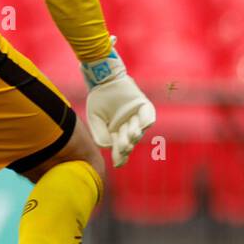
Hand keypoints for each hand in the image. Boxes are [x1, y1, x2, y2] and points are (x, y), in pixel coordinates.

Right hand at [81, 41, 156, 167]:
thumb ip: (99, 134)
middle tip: (123, 148)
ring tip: (130, 136)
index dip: (120, 157)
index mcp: (117, 131)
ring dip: (134, 134)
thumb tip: (109, 147)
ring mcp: (137, 116)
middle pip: (130, 141)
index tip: (118, 164)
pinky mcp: (144, 106)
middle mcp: (128, 126)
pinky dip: (146, 121)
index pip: (120, 148)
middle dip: (126, 146)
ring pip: (139, 130)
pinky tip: (141, 126)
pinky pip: (149, 116)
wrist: (103, 79)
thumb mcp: (94, 119)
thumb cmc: (98, 99)